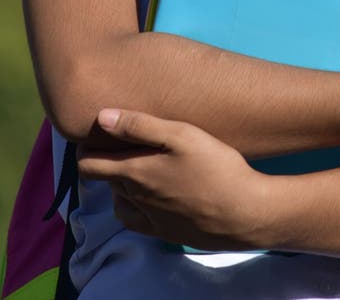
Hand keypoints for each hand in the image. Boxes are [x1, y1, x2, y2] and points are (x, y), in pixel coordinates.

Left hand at [78, 109, 268, 249]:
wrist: (244, 213)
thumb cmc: (215, 167)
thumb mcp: (181, 135)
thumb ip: (140, 125)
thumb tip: (101, 117)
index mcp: (134, 172)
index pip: (89, 164)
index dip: (86, 148)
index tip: (96, 133)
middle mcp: (135, 198)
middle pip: (104, 180)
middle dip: (104, 161)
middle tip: (120, 142)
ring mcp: (150, 218)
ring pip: (120, 200)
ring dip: (120, 183)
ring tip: (135, 166)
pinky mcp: (166, 232)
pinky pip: (136, 220)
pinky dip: (134, 206)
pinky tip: (148, 196)